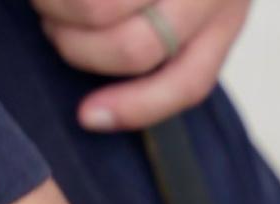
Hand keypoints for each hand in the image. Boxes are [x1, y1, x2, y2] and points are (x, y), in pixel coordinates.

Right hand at [35, 0, 252, 131]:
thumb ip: (167, 44)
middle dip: (75, 45)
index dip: (136, 108)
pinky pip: (84, 4)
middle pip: (131, 46)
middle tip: (54, 19)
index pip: (188, 79)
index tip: (86, 116)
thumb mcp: (192, 3)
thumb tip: (97, 111)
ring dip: (54, 7)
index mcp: (226, 8)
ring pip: (97, 11)